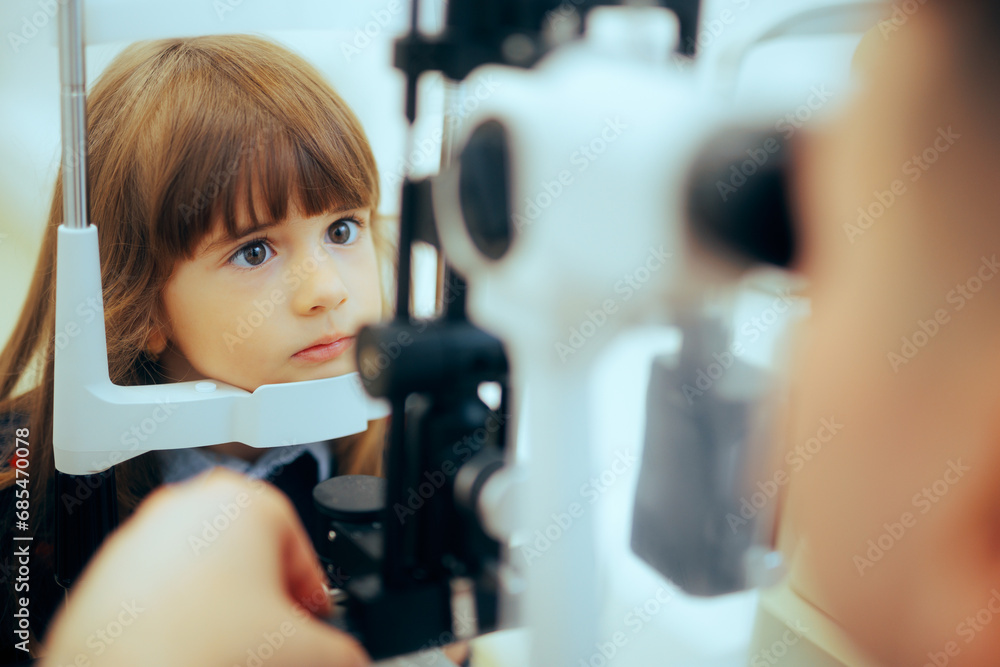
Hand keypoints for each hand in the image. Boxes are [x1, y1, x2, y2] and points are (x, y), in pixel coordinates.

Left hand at [41, 468, 368, 666]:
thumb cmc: (196, 650)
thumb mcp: (301, 649)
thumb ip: (345, 648)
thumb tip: (354, 659)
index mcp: (245, 501)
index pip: (303, 553)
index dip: (313, 602)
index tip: (313, 631)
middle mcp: (190, 505)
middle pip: (253, 560)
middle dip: (268, 607)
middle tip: (273, 647)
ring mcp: (143, 536)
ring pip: (207, 575)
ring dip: (226, 613)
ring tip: (228, 653)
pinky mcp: (107, 572)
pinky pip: (163, 591)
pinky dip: (181, 620)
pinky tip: (189, 653)